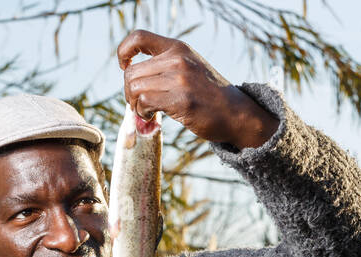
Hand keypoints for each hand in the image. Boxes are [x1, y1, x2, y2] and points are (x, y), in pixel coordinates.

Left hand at [117, 29, 278, 149]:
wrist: (236, 112)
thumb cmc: (209, 95)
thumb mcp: (189, 67)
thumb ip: (166, 65)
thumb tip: (131, 78)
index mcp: (178, 48)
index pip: (138, 37)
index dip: (124, 52)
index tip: (126, 67)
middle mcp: (177, 59)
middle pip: (131, 72)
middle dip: (128, 91)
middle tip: (138, 103)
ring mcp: (180, 79)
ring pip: (134, 88)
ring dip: (134, 104)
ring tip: (145, 111)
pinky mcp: (181, 100)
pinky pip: (144, 102)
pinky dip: (142, 112)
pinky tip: (151, 116)